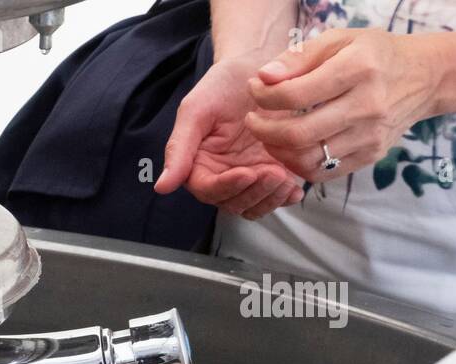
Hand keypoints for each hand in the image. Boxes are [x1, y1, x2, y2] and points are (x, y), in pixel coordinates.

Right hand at [156, 53, 304, 219]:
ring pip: (255, 205)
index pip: (207, 190)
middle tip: (272, 173)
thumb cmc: (224, 84)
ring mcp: (250, 175)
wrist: (260, 66)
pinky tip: (293, 187)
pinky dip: (286, 196)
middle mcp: (223, 174)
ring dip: (270, 198)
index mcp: (199, 164)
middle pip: (233, 202)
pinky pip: (278, 196)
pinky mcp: (274, 171)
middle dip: (253, 192)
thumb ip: (178, 148)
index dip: (226, 187)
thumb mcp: (195, 110)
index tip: (245, 174)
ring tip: (283, 177)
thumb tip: (162, 186)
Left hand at [246, 29, 455, 183]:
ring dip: (277, 151)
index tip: (254, 90)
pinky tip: (290, 149)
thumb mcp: (340, 40)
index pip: (296, 94)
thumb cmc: (374, 54)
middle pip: (299, 134)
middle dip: (263, 130)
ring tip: (268, 135)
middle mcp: (367, 105)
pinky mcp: (371, 155)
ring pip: (308, 159)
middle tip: (253, 121)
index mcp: (358, 69)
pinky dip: (298, 165)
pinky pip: (323, 172)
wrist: (424, 76)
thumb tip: (263, 77)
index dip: (264, 97)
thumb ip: (299, 57)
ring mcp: (371, 135)